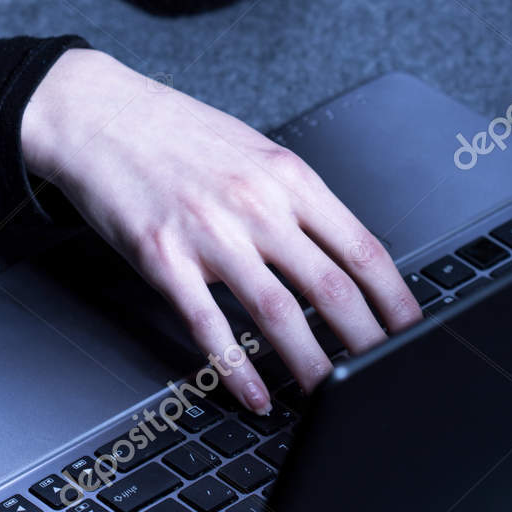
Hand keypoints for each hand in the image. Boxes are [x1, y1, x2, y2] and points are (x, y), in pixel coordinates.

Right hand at [21, 49, 424, 413]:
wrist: (98, 113)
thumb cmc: (174, 131)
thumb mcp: (252, 149)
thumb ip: (295, 199)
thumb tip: (341, 255)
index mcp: (286, 174)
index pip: (362, 247)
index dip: (396, 300)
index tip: (414, 332)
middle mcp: (255, 202)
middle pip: (332, 288)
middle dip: (367, 345)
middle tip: (386, 379)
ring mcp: (208, 232)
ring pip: (279, 313)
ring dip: (312, 366)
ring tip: (331, 399)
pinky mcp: (163, 257)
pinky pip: (209, 325)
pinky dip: (237, 370)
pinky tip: (256, 396)